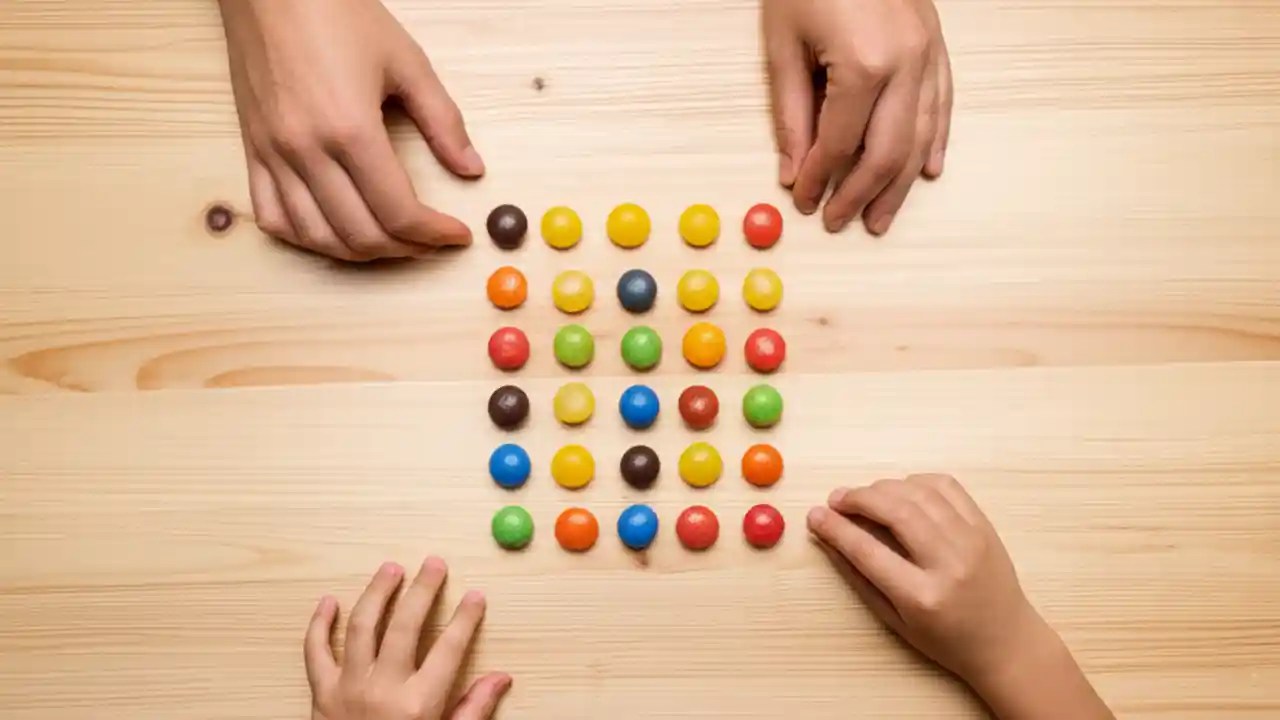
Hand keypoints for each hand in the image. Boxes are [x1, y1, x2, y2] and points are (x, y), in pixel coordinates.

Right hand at [219, 0, 480, 260]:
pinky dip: (306, 238)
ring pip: (316, 237)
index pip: (398, 212)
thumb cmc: (336, 12)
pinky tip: (334, 231)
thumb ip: (443, 121)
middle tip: (431, 242)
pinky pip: (273, 217)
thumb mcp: (406, 62)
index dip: (434, 234)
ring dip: (360, 253)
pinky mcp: (251, 150)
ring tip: (392, 241)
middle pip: (360, 234)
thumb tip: (472, 169)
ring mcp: (273, 154)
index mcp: (350, 129)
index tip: (457, 236)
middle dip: (405, 249)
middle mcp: (306, 150)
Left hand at [306, 558, 511, 719]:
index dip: (466, 619)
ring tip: (391, 569)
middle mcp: (382, 691)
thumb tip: (501, 678)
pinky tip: (328, 602)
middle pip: (405, 625)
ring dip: (377, 593)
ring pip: (360, 626)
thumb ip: (472, 710)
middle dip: (423, 590)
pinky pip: (315, 651)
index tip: (475, 597)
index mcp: (418, 705)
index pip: (449, 648)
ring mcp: (347, 690)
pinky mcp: (320, 696)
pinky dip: (319, 624)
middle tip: (434, 564)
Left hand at [763, 0, 951, 234]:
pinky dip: (935, 141)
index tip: (806, 203)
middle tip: (842, 223)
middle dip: (863, 194)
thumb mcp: (783, 46)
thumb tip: (795, 173)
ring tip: (882, 217)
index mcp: (864, 65)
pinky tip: (929, 171)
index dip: (822, 180)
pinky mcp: (937, 43)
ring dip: (902, 183)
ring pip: (922, 136)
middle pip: (889, 152)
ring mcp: (928, 53)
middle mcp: (906, 63)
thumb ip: (791, 115)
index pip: (840, 144)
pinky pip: (943, 103)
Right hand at [808, 475, 1112, 718]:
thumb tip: (828, 538)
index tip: (815, 515)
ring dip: (883, 487)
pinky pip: (946, 486)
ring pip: (919, 493)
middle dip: (858, 498)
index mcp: (922, 597)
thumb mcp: (895, 622)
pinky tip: (900, 491)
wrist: (1007, 642)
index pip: (868, 551)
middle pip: (895, 511)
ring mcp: (971, 540)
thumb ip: (860, 579)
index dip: (835, 529)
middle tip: (836, 499)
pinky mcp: (984, 526)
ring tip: (863, 496)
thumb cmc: (946, 640)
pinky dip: (916, 481)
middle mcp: (949, 563)